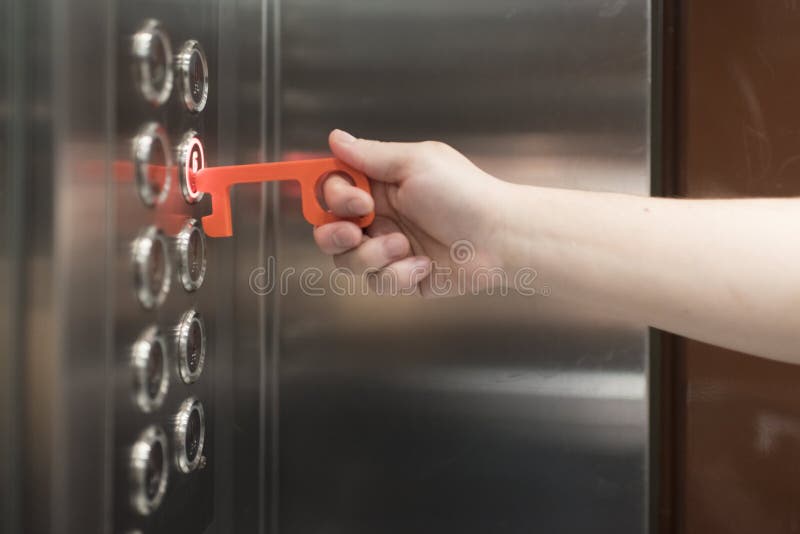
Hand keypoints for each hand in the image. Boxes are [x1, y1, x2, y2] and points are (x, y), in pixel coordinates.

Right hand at [314, 129, 508, 295]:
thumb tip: (335, 138)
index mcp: (380, 185)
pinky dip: (399, 275)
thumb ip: (370, 156)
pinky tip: (425, 265)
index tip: (354, 201)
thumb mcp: (414, 163)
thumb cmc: (464, 193)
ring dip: (371, 255)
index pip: (333, 188)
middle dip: (333, 233)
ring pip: (347, 261)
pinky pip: (378, 282)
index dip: (332, 196)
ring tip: (403, 246)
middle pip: (328, 229)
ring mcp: (389, 249)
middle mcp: (380, 216)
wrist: (499, 237)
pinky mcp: (402, 277)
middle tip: (353, 231)